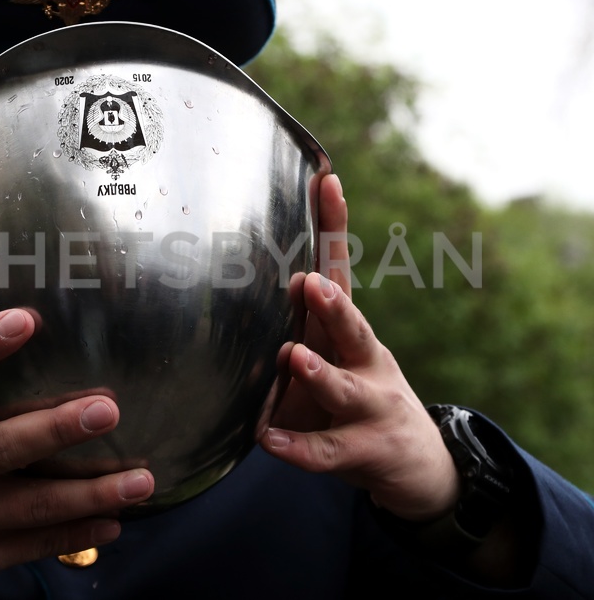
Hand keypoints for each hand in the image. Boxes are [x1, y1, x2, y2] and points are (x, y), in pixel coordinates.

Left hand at [261, 174, 458, 520]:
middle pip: (352, 325)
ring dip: (320, 372)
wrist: (418, 466)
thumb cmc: (353, 400)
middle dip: (333, 304)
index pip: (340, 273)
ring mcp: (372, 405)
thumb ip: (287, 332)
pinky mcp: (366, 449)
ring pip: (346, 387)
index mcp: (348, 332)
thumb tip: (231, 288)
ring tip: (293, 356)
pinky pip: (326, 451)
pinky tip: (269, 440)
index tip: (327, 183)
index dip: (334, 228)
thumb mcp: (327, 359)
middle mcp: (367, 360)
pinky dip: (298, 446)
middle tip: (309, 282)